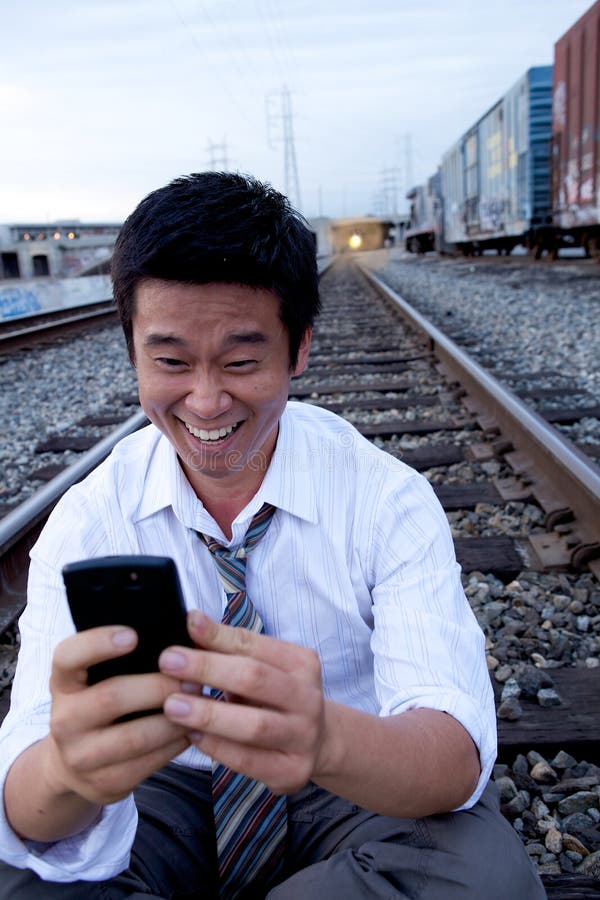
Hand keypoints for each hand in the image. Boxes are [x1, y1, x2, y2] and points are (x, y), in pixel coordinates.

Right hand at [46, 625, 190, 805]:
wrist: (72, 764)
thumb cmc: (98, 705)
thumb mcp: (95, 678)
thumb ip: (123, 658)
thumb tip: (179, 629)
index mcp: (63, 683)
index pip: (68, 656)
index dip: (98, 643)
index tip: (133, 635)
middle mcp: (64, 719)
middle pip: (112, 696)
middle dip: (158, 686)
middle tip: (193, 677)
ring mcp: (80, 756)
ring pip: (135, 737)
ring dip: (174, 719)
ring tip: (200, 703)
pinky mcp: (103, 784)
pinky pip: (147, 764)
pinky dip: (175, 745)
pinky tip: (192, 730)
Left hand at [160, 611, 325, 794]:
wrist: (318, 744)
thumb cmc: (275, 698)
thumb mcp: (260, 667)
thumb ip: (229, 648)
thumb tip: (192, 622)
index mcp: (301, 664)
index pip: (255, 645)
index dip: (219, 635)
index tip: (186, 625)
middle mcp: (308, 699)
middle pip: (255, 679)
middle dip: (208, 668)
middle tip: (168, 663)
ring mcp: (303, 737)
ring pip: (254, 725)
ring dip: (209, 714)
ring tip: (172, 706)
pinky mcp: (292, 771)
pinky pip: (248, 760)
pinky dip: (217, 747)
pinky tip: (192, 735)